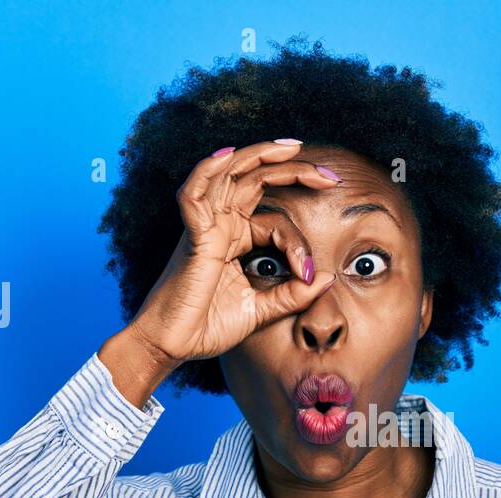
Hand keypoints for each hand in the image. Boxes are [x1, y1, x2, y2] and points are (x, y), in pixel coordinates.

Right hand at [124, 139, 341, 368]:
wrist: (171, 347)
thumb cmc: (206, 327)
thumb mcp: (262, 310)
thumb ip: (293, 295)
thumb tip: (327, 278)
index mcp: (235, 239)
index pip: (276, 220)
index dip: (298, 242)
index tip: (308, 273)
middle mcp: (220, 226)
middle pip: (256, 181)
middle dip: (293, 171)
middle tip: (329, 175)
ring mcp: (204, 228)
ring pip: (230, 175)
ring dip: (260, 156)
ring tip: (293, 147)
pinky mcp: (192, 238)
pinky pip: (193, 195)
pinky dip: (207, 171)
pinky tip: (227, 155)